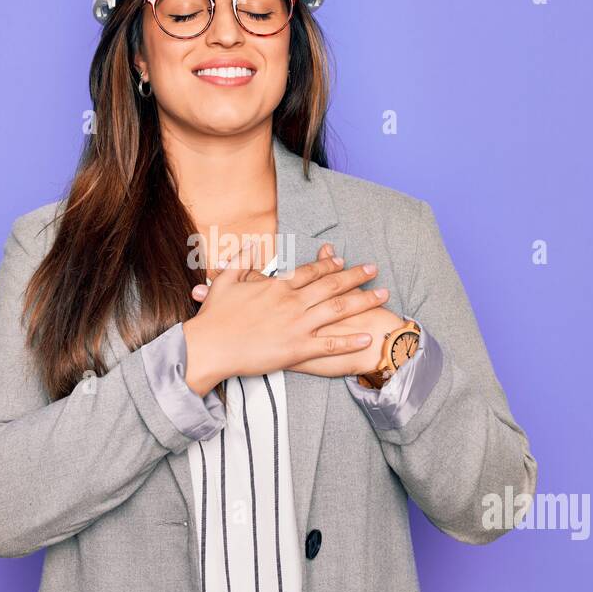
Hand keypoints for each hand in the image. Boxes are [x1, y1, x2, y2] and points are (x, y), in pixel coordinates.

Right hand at [181, 238, 389, 394]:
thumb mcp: (226, 279)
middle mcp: (292, 302)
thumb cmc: (215, 315)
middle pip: (331, 285)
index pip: (310, 271)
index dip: (328, 265)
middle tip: (374, 270)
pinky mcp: (297, 349)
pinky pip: (331, 344)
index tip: (341, 260)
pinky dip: (351, 340)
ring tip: (383, 296)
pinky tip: (369, 337)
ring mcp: (297, 325)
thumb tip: (255, 242)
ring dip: (363, 301)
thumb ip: (243, 259)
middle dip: (356, 276)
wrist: (209, 346)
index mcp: (277, 285)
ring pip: (338, 310)